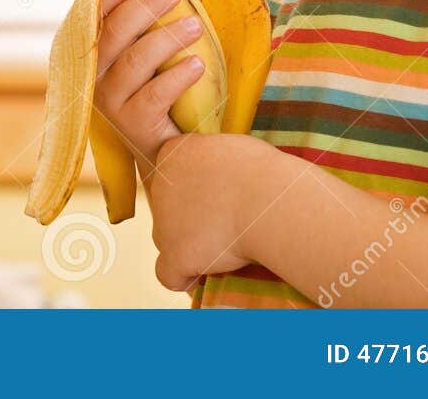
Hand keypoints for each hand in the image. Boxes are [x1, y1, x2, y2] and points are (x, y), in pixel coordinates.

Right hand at [93, 0, 210, 178]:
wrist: (172, 151)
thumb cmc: (166, 88)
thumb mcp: (168, 46)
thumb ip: (178, 11)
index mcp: (98, 50)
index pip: (96, 14)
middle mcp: (95, 75)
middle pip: (114, 34)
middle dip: (144, 8)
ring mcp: (110, 102)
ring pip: (134, 62)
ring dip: (166, 39)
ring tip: (196, 27)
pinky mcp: (132, 125)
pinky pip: (154, 96)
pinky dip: (176, 77)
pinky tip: (198, 66)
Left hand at [146, 132, 273, 289]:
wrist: (267, 200)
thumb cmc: (263, 172)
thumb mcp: (234, 149)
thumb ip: (217, 161)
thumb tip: (225, 172)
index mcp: (172, 154)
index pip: (174, 173)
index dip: (197, 186)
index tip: (222, 193)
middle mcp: (160, 186)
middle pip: (169, 207)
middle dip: (192, 215)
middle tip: (227, 221)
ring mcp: (164, 223)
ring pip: (167, 239)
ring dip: (190, 245)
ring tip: (225, 248)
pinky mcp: (175, 254)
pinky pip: (168, 274)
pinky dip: (185, 278)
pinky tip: (205, 276)